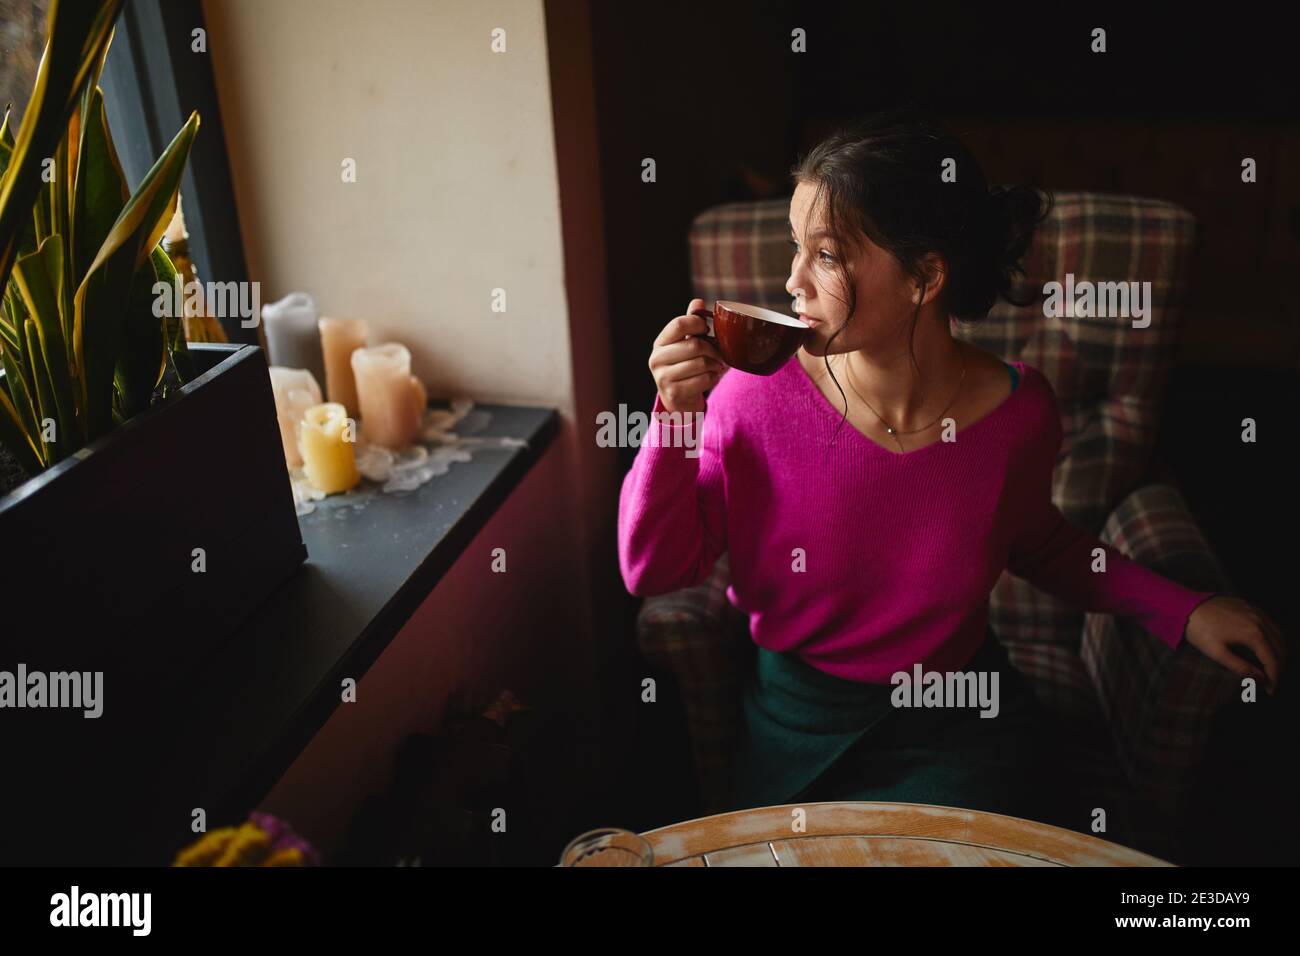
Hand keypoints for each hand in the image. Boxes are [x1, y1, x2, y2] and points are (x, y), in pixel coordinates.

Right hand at [649, 298, 727, 413]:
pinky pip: (704, 379)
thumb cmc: (684, 366)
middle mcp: (656, 359)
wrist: (678, 400)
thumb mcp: (684, 344)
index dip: (698, 324)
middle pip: (694, 345)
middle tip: (720, 353)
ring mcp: (663, 378)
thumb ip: (690, 323)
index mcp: (659, 343)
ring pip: (701, 363)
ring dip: (715, 365)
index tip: (707, 330)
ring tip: (716, 366)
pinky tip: (711, 377)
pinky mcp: (674, 393)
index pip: (679, 324)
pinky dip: (714, 378)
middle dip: (713, 349)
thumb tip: (698, 301)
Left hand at [1184, 595, 1285, 693]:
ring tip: (1272, 667)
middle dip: (1279, 666)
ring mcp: (1255, 611)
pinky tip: (1267, 645)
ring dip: (1279, 651)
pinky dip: (1273, 637)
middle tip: (1272, 681)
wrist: (1185, 605)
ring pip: (1278, 634)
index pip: (1272, 659)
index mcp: (1253, 633)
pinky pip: (1270, 623)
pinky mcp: (1249, 606)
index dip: (1274, 677)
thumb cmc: (1199, 630)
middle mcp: (1259, 620)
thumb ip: (1241, 667)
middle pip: (1279, 647)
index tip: (1271, 690)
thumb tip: (1261, 679)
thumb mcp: (1217, 653)